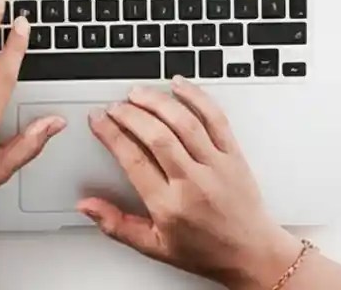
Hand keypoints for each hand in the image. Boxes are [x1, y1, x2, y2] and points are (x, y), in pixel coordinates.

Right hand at [78, 78, 302, 289]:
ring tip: (138, 93)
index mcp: (170, 206)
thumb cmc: (205, 250)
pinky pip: (216, 118)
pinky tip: (179, 86)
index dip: (111, 134)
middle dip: (130, 114)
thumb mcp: (154, 246)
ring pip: (184, 122)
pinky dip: (197, 97)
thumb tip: (87, 206)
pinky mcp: (234, 155)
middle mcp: (193, 182)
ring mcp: (216, 165)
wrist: (252, 254)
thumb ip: (117, 224)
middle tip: (114, 106)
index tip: (98, 120)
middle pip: (157, 136)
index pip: (133, 160)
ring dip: (157, 101)